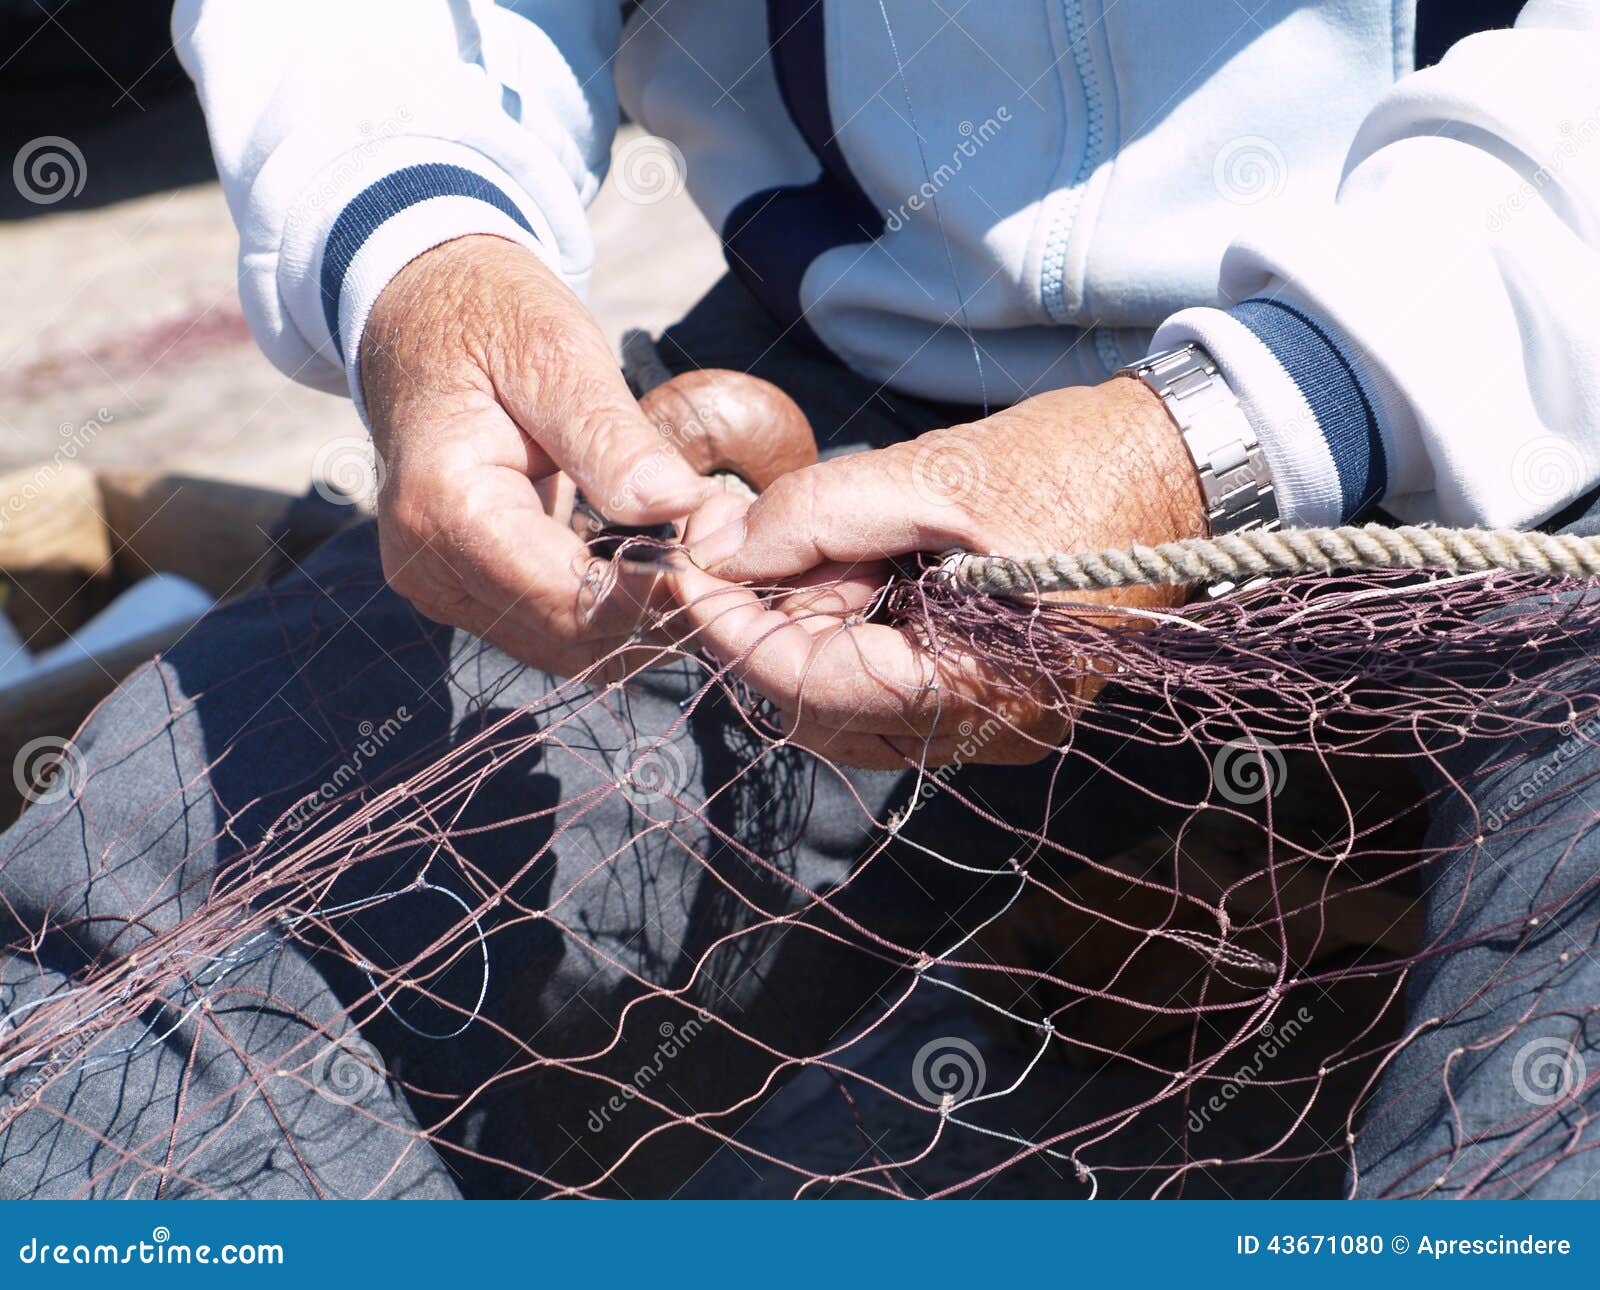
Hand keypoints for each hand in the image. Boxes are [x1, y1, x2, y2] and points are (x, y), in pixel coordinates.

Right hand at [360, 235, 716, 675]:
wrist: (423, 313)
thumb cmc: (490, 321)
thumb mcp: (557, 355)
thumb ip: (612, 437)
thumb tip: (679, 505)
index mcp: (444, 505)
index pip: (563, 595)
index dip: (648, 592)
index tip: (716, 560)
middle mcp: (427, 563)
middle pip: (565, 635)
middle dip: (648, 610)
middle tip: (714, 555)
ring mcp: (439, 585)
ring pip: (562, 647)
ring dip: (631, 619)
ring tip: (685, 555)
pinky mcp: (461, 590)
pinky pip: (547, 628)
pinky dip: (604, 609)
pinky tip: (644, 564)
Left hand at [671, 378, 1205, 766]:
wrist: (1188, 464)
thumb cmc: (1083, 465)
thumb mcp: (940, 474)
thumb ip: (821, 516)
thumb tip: (722, 551)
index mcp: (980, 693)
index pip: (812, 688)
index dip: (732, 628)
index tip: (680, 569)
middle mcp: (985, 730)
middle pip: (820, 705)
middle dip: (764, 621)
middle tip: (731, 539)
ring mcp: (993, 715)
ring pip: (848, 694)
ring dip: (806, 618)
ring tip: (808, 535)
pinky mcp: (993, 684)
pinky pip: (891, 673)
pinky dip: (852, 620)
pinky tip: (851, 557)